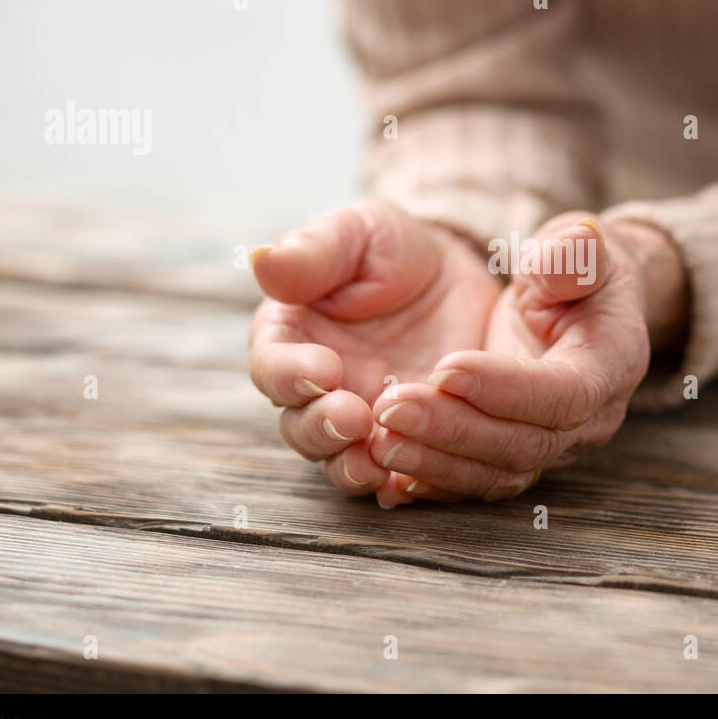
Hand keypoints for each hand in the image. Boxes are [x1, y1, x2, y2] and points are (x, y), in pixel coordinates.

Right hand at [247, 202, 500, 502]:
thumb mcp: (358, 234)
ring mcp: (358, 422)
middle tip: (354, 417)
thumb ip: (314, 251)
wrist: (454, 277)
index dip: (291, 374)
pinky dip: (396, 484)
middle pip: (300, 427)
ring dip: (353, 466)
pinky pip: (392, 474)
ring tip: (377, 461)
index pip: (273, 367)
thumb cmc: (392, 249)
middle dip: (323, 428)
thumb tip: (263, 258)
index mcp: (290, 339)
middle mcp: (315, 392)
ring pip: (339, 460)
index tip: (324, 369)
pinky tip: (409, 484)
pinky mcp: (402, 442)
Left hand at [367, 213, 682, 502]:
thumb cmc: (576, 266)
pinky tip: (387, 471)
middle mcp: (589, 418)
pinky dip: (434, 480)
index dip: (503, 388)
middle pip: (524, 444)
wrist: (579, 300)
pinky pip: (477, 482)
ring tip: (379, 440)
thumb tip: (577, 245)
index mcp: (609, 364)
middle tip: (392, 407)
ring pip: (497, 473)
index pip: (563, 393)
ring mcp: (555, 444)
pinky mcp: (516, 454)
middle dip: (453, 430)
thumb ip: (573, 251)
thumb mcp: (577, 246)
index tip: (443, 368)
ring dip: (435, 461)